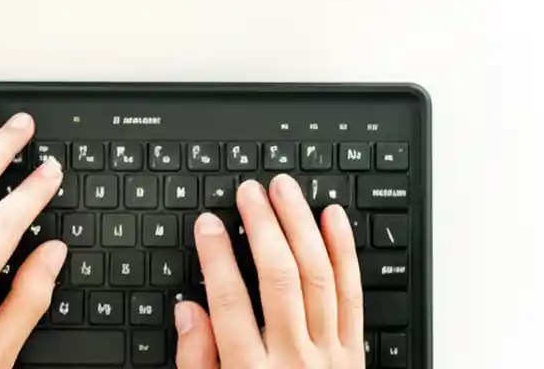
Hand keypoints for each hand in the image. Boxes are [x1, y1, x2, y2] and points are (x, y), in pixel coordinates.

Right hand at [175, 175, 365, 368]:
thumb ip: (197, 361)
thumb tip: (188, 312)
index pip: (229, 303)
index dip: (216, 257)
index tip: (206, 223)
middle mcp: (293, 360)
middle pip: (279, 278)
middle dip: (262, 227)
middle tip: (248, 192)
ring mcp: (329, 355)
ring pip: (318, 276)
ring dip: (300, 226)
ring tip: (284, 191)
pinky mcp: (354, 354)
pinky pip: (352, 294)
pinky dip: (343, 252)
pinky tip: (332, 219)